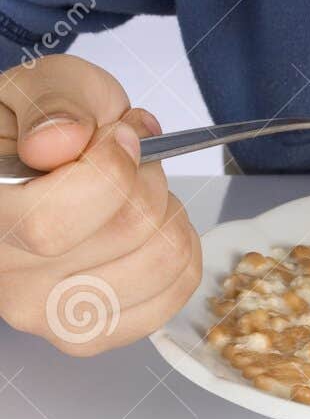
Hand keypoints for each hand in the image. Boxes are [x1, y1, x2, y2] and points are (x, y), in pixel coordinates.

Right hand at [0, 56, 200, 353]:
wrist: (41, 160)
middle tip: (127, 153)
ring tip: (134, 189)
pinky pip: (173, 293)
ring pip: (159, 261)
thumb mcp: (42, 86)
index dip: (110, 168)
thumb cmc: (39, 122)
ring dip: (167, 209)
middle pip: (124, 233)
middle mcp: (3, 278)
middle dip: (147, 175)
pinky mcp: (87, 333)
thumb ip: (52, 105)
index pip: (53, 223)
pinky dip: (182, 246)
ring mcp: (44, 315)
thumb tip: (60, 141)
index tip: (118, 134)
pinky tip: (151, 224)